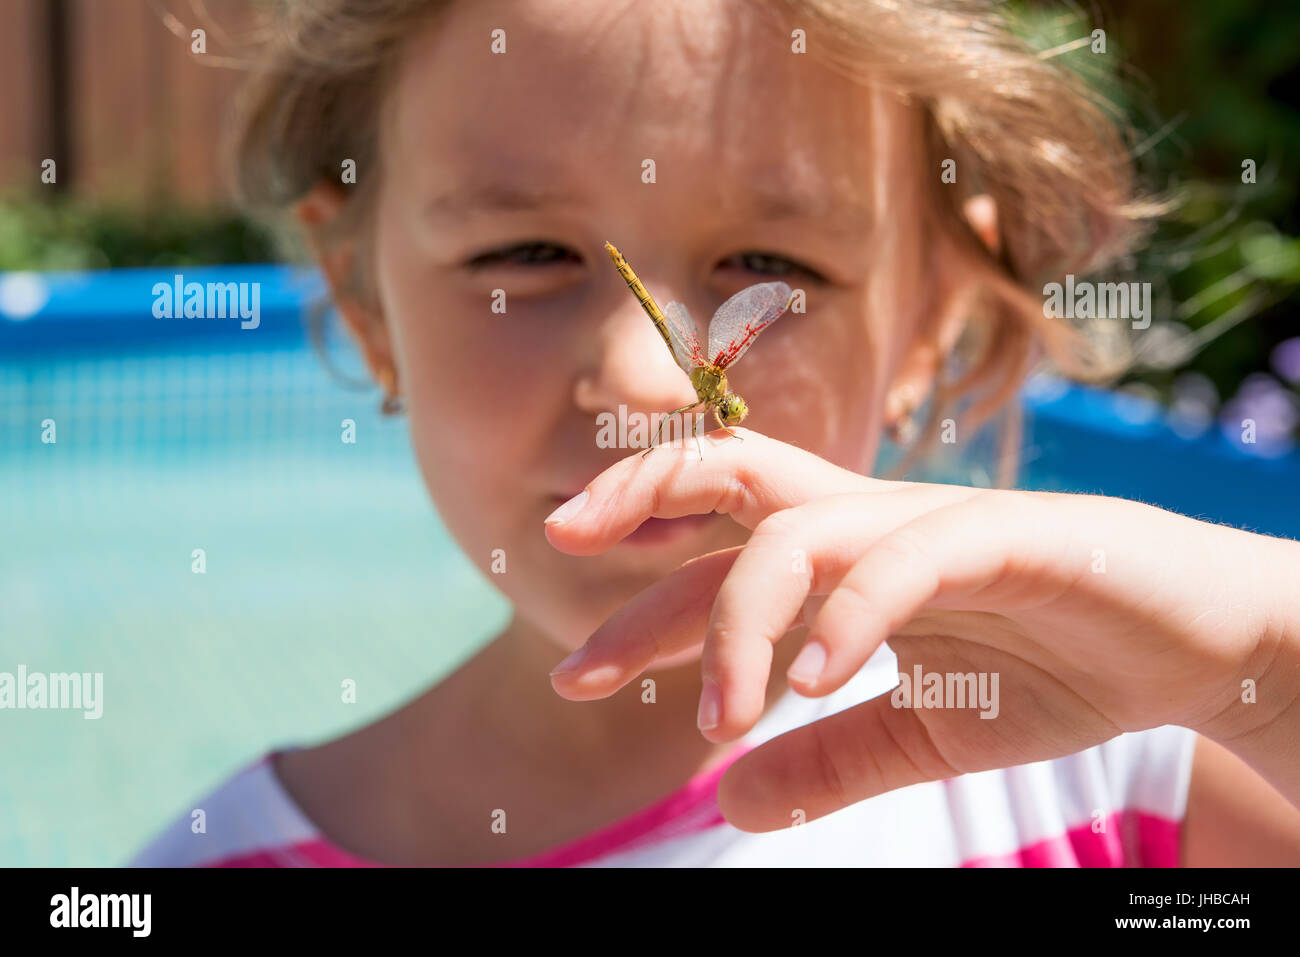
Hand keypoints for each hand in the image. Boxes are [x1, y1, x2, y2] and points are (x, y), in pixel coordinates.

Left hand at [544, 428, 1299, 830]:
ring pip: (796, 531)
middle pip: (730, 477)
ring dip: (736, 622)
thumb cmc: (1059, 666)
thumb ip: (834, 760)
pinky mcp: (1010, 535)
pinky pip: (906, 558)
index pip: (715, 561)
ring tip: (714, 719)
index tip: (574, 676)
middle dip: (639, 499)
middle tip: (561, 555)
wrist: (1196, 642)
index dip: (637, 610)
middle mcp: (873, 521)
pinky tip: (812, 683)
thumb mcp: (929, 734)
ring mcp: (934, 520)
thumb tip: (736, 804)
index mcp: (846, 557)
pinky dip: (851, 616)